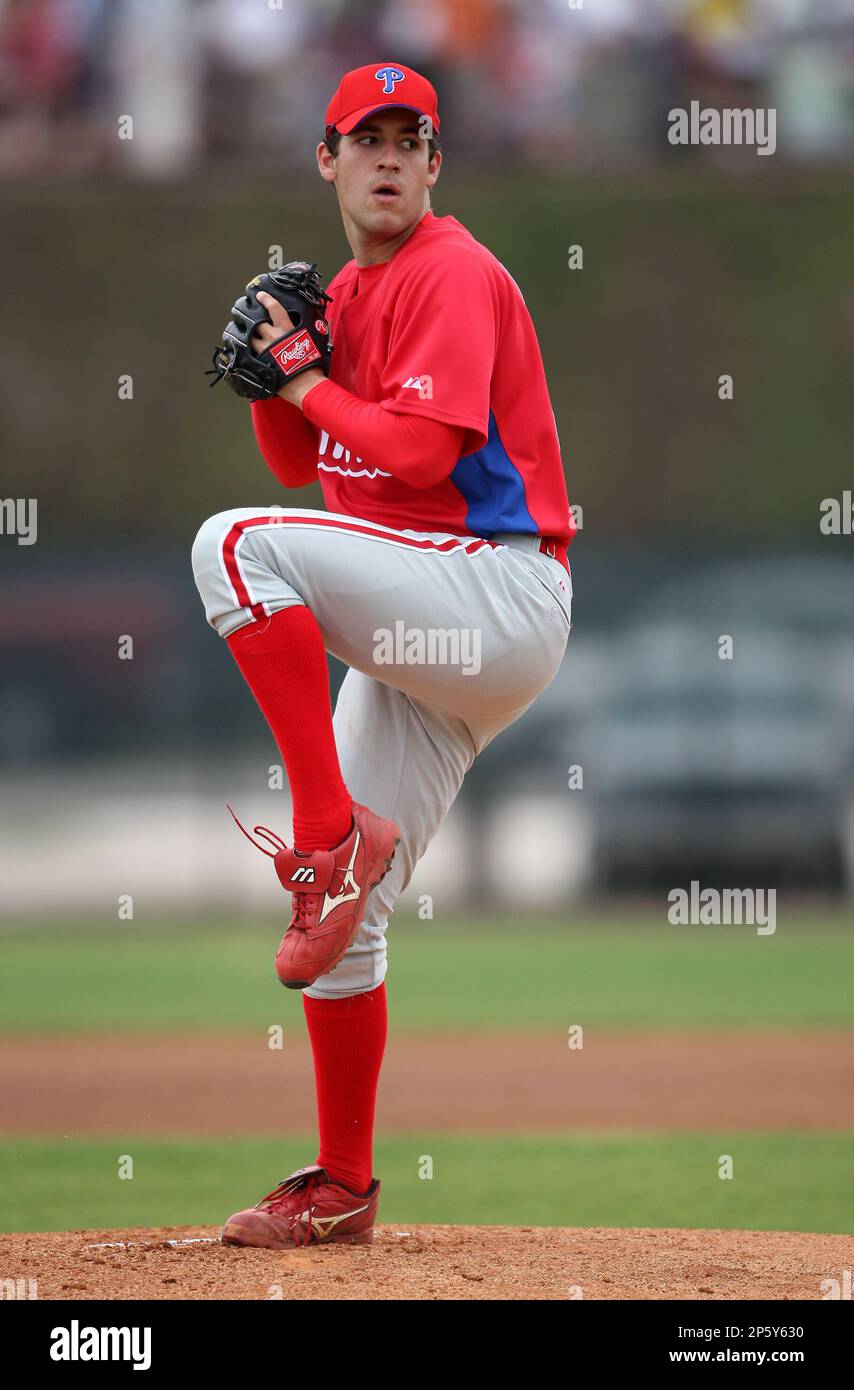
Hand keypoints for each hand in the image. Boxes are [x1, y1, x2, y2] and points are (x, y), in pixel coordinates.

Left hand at [254, 289, 325, 408]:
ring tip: (242, 335)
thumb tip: (314, 324)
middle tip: (243, 314)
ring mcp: (265, 351)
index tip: (259, 295)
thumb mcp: (313, 341)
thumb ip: (307, 331)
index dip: (266, 300)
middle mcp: (273, 337)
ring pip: (249, 339)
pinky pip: (249, 356)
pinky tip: (242, 353)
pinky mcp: (261, 365)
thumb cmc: (312, 364)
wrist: (305, 384)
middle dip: (249, 318)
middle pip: (256, 323)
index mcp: (286, 329)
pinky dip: (246, 354)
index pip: (274, 308)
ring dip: (245, 337)